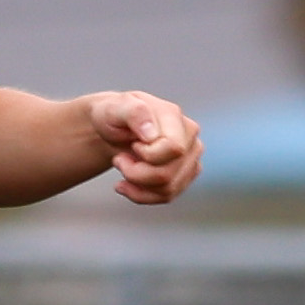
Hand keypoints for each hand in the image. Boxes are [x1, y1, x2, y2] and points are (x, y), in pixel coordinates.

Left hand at [81, 91, 200, 205]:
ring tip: (123, 167)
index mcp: (175, 117)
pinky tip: (126, 184)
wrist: (114, 128)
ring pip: (168, 189)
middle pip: (168, 174)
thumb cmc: (113, 116)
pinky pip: (167, 196)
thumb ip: (134, 113)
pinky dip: (141, 194)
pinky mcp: (185, 176)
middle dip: (136, 174)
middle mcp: (189, 138)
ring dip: (137, 184)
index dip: (148, 155)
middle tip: (119, 160)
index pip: (174, 149)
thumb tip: (152, 135)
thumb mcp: (114, 107)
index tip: (131, 146)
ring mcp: (190, 158)